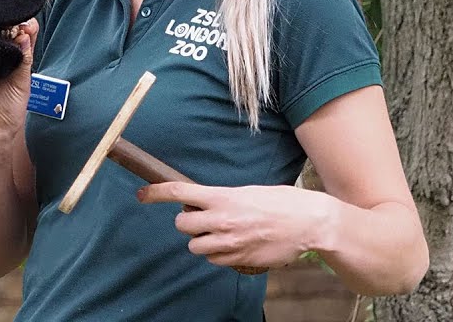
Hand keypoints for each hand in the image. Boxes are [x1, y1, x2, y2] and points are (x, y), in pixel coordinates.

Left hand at [137, 182, 333, 271]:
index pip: (179, 192)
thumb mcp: (246, 191)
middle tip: (203, 217)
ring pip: (194, 246)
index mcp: (222, 197)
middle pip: (181, 224)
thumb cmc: (280, 202)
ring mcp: (229, 242)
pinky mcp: (239, 259)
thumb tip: (201, 202)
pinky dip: (217, 254)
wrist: (309, 223)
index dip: (156, 193)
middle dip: (188, 221)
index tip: (142, 194)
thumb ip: (221, 198)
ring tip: (221, 233)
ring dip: (201, 240)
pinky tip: (234, 245)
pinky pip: (213, 260)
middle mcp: (221, 220)